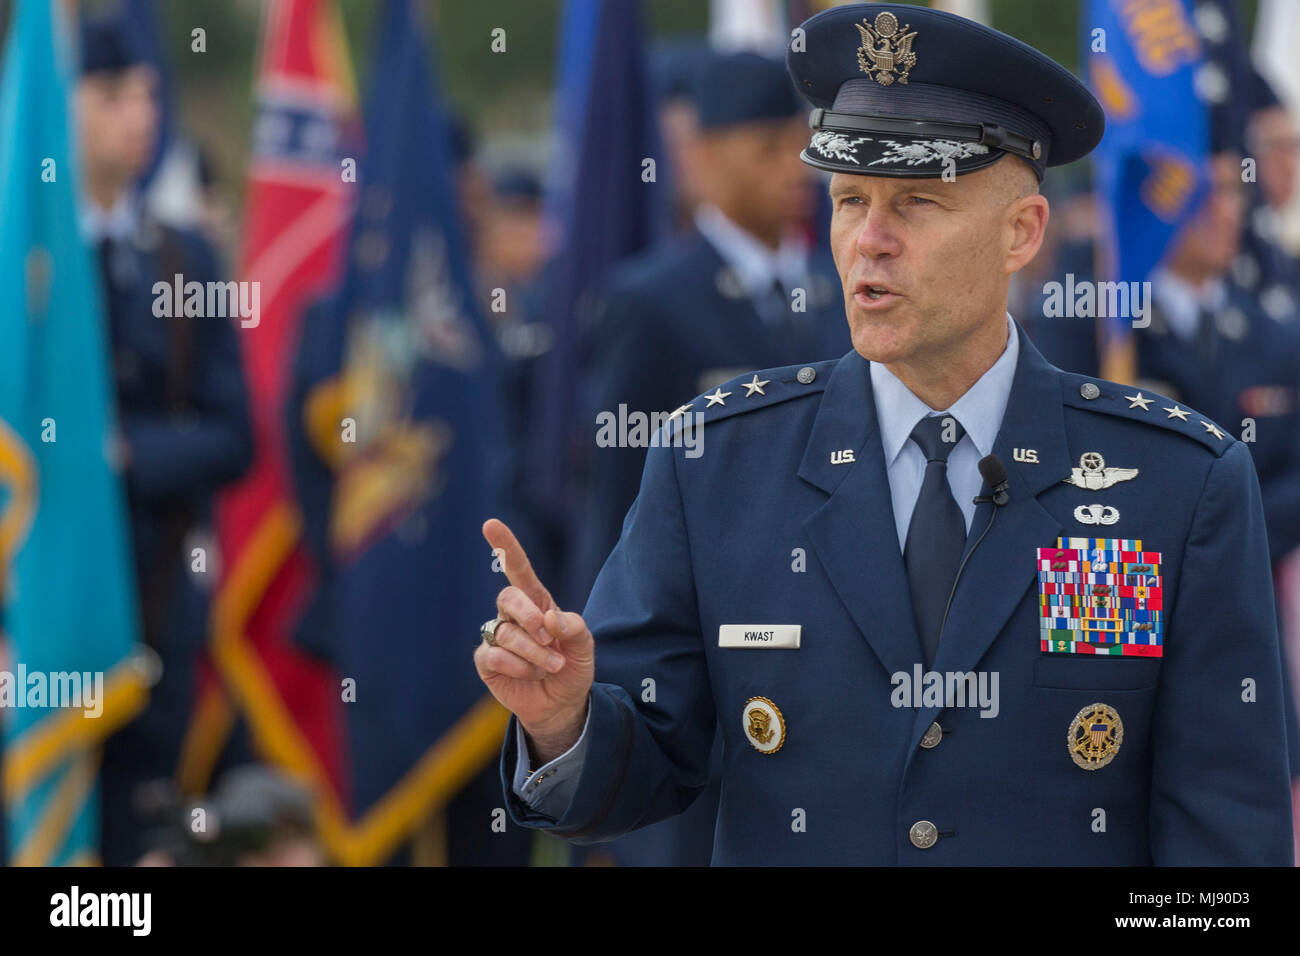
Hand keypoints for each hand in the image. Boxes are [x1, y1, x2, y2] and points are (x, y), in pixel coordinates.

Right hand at [475, 519, 593, 762]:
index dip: (505, 546)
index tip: (490, 524)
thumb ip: (574, 627)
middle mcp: (514, 615)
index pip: (518, 568)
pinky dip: (517, 666)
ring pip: (506, 632)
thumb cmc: (572, 668)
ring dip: (534, 652)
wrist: (563, 705)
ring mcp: (497, 636)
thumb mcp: (585, 647)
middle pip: (508, 597)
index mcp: (537, 602)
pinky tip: (530, 674)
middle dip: (529, 616)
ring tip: (552, 665)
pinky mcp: (487, 661)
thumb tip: (549, 617)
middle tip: (549, 638)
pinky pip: (493, 655)